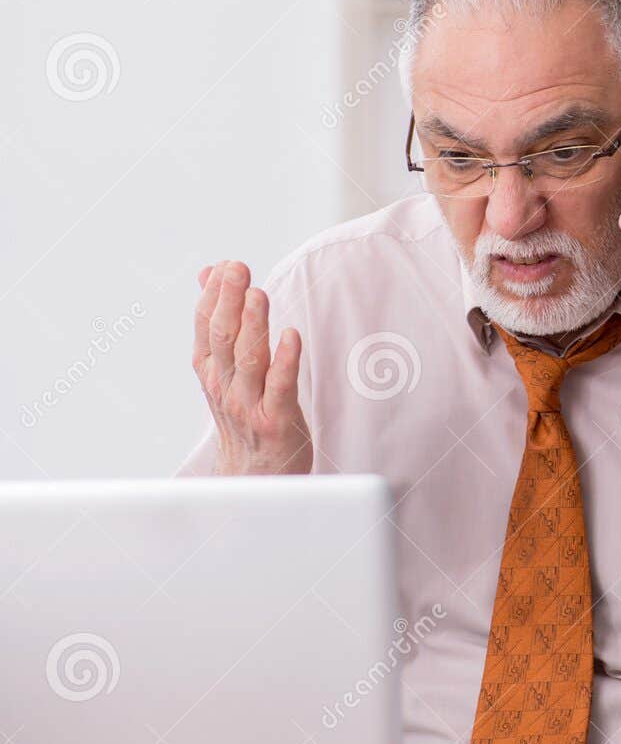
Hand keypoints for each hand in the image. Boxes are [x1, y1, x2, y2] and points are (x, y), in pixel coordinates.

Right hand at [192, 260, 311, 475]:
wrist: (253, 478)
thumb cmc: (244, 415)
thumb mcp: (223, 368)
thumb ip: (216, 321)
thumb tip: (207, 271)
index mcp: (211, 371)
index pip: (205, 326)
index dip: (214, 294)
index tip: (225, 264)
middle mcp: (224, 386)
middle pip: (223, 338)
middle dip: (228, 300)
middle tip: (237, 268)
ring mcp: (248, 405)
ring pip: (248, 359)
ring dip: (252, 324)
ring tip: (258, 294)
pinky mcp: (276, 422)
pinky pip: (279, 388)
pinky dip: (284, 361)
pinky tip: (291, 336)